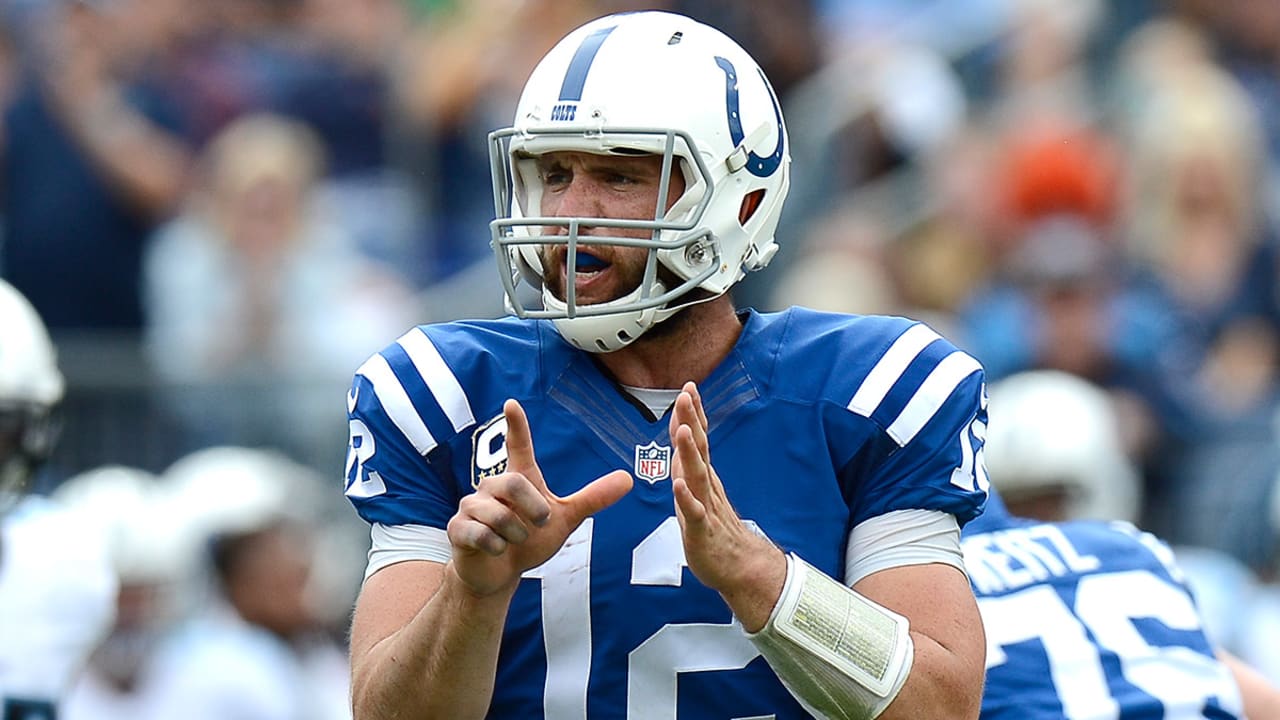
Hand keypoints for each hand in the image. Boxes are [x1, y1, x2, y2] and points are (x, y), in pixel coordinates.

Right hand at [447, 398, 631, 596]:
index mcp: (518, 479)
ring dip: (516, 536)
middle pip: (515, 483)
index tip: (512, 403)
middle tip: (537, 524)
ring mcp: (471, 506)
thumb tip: (629, 478)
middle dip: (533, 509)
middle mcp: (492, 486)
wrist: (498, 574)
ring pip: (500, 515)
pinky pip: (483, 535)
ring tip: (512, 541)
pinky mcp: (458, 529)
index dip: (516, 426)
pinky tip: (494, 550)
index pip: (518, 447)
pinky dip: (497, 548)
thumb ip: (592, 499)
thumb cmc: (528, 541)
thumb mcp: (565, 519)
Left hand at [669, 383, 783, 624]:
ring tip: (684, 431)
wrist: (738, 566)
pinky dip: (687, 499)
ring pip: (696, 476)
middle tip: (687, 395)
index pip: (696, 440)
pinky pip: (695, 514)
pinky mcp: (702, 532)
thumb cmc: (714, 528)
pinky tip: (680, 486)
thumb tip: (680, 436)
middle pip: (698, 449)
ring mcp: (705, 508)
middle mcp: (705, 487)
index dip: (691, 415)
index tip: (689, 388)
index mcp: (702, 477)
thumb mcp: (697, 490)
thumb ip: (689, 463)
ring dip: (689, 453)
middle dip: (690, 421)